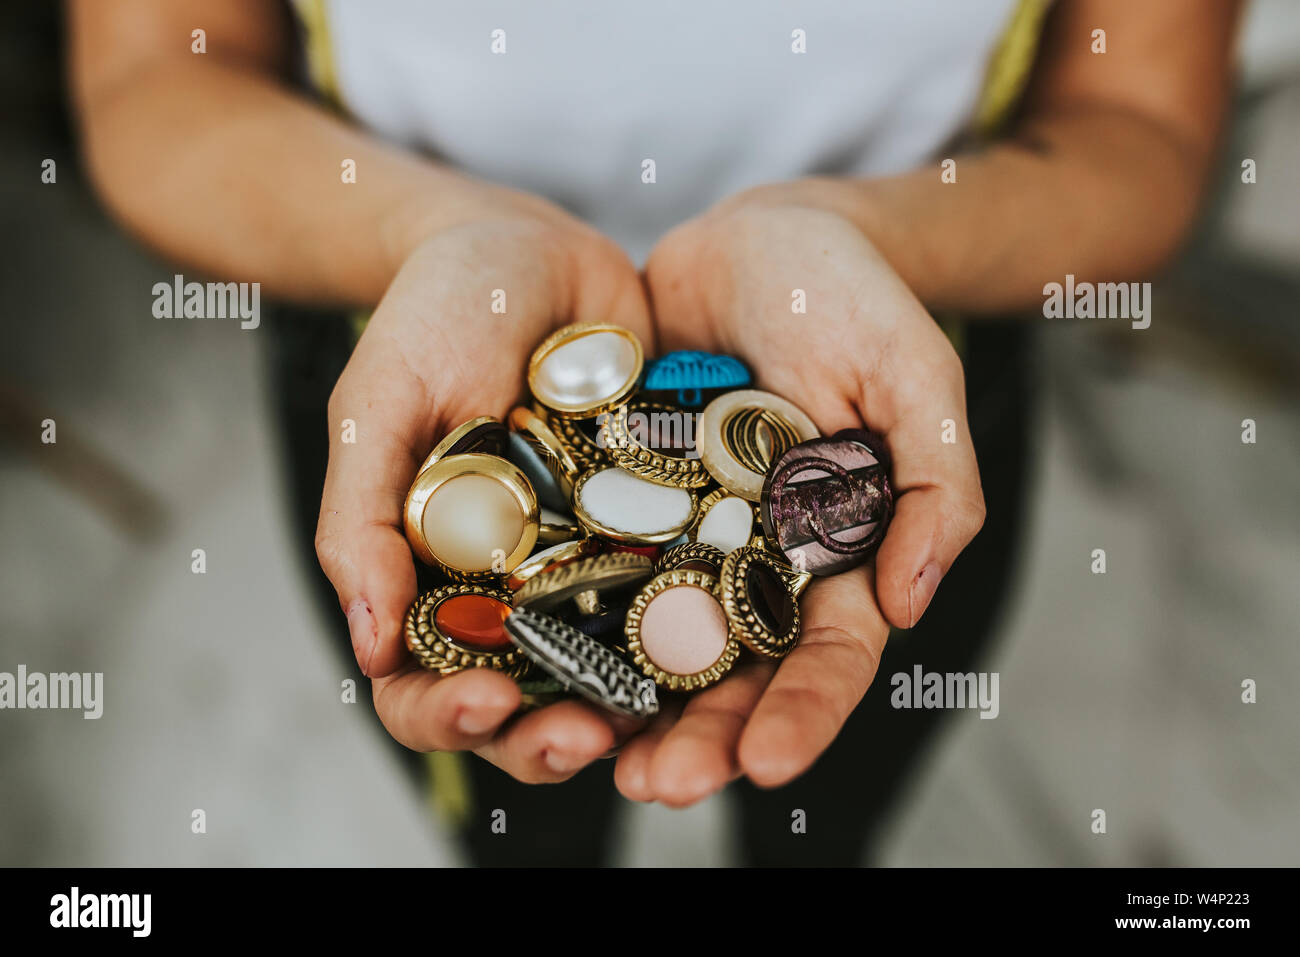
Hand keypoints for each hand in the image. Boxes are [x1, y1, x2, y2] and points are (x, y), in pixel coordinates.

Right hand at [316, 189, 653, 781]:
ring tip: (658, 721)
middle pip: (522, 704)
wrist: (532, 248)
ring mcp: (591, 566)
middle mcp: (512, 589)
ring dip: (629, 712)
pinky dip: (702, 633)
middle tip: (587, 736)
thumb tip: (369, 649)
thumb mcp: (379, 407)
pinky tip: (730, 645)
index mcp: (431, 577)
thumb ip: (363, 521)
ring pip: (609, 674)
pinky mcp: (663, 531)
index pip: (422, 681)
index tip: (486, 697)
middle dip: (546, 737)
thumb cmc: (434, 318)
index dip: (444, 711)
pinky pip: (685, 599)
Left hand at [619, 184, 984, 803]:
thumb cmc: (851, 297)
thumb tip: (907, 605)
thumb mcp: (912, 375)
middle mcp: (758, 559)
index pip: (830, 653)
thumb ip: (932, 485)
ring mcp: (686, 534)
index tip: (766, 766)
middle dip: (702, 735)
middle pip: (734, 670)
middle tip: (659, 787)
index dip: (805, 713)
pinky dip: (565, 616)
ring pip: (653, 639)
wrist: (756, 235)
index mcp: (836, 550)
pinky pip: (590, 565)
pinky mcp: (621, 498)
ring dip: (625, 704)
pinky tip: (528, 662)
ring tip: (586, 753)